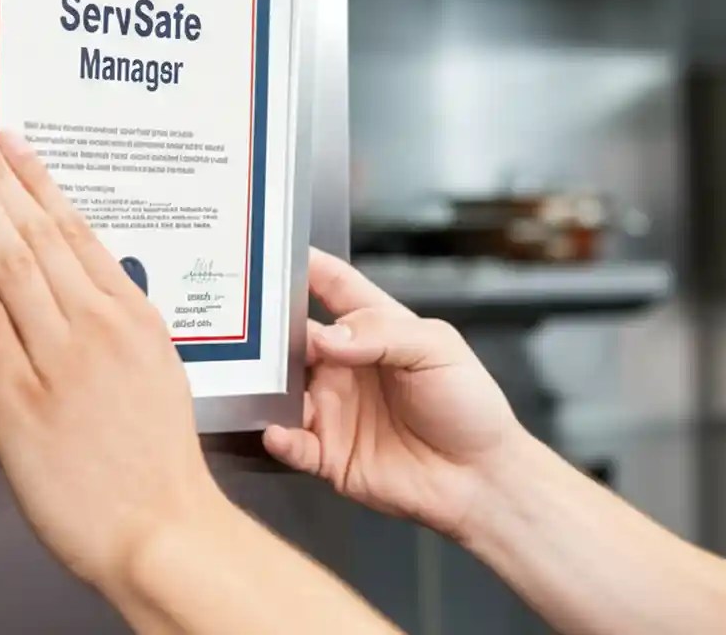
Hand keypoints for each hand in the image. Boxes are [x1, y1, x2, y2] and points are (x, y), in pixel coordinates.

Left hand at [0, 118, 223, 591]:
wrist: (158, 527)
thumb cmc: (158, 465)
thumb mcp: (159, 374)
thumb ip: (122, 327)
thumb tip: (89, 293)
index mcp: (135, 318)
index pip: (77, 232)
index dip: (39, 181)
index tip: (16, 146)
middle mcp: (97, 326)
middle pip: (39, 232)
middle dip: (0, 172)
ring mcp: (58, 357)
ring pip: (12, 260)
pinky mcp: (20, 395)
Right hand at [263, 250, 526, 540]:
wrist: (481, 478)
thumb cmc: (470, 406)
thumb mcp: (437, 349)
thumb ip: (382, 332)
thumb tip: (328, 335)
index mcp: (374, 330)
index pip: (332, 286)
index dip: (304, 265)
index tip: (270, 248)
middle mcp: (345, 366)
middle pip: (293, 338)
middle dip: (267, 328)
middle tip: (244, 323)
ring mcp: (333, 409)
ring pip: (282, 389)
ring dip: (265, 383)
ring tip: (257, 379)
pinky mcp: (329, 454)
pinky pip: (292, 443)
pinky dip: (278, 437)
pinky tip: (278, 430)